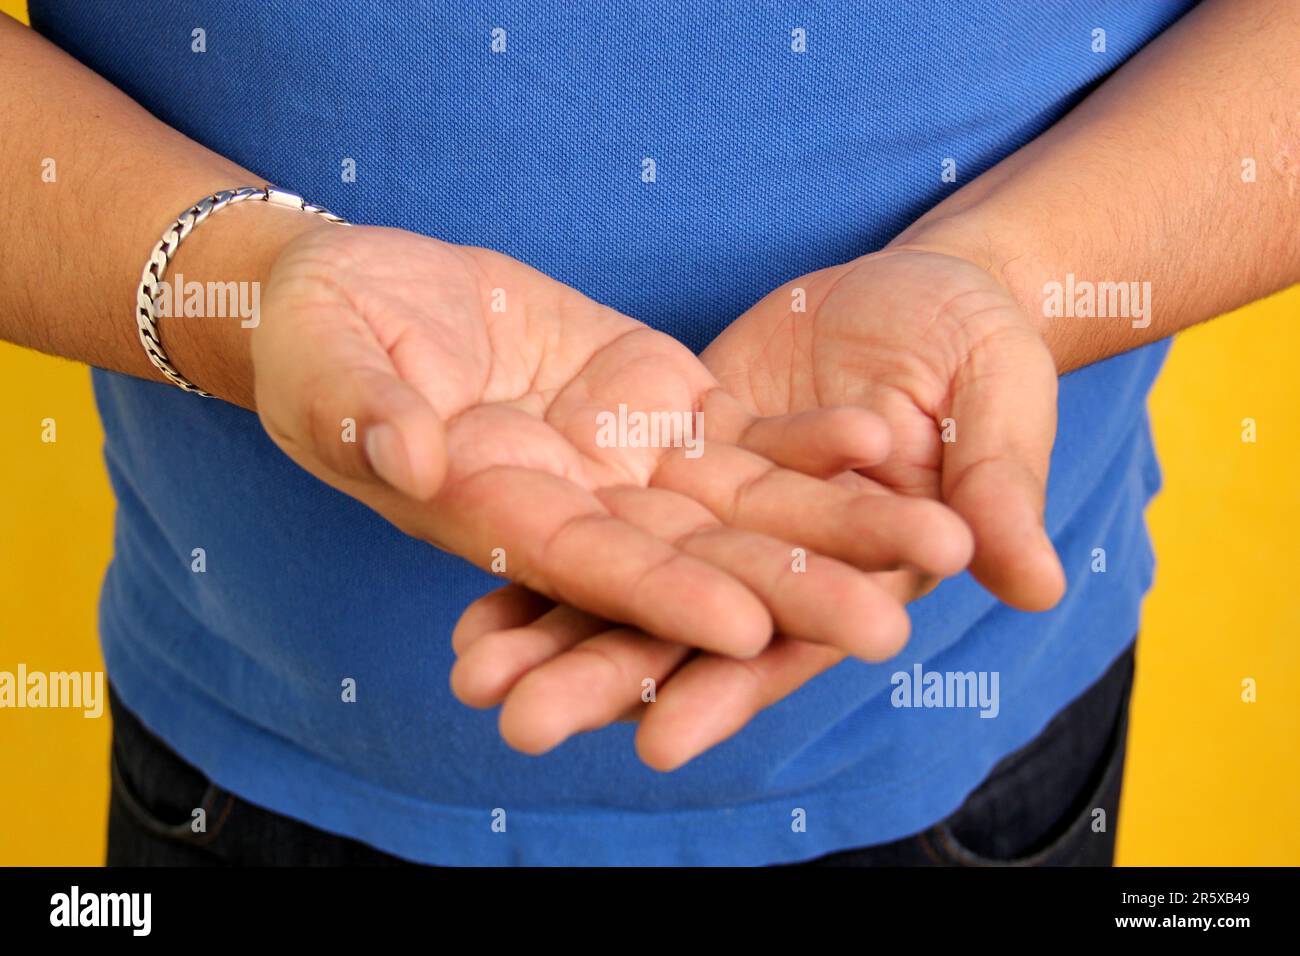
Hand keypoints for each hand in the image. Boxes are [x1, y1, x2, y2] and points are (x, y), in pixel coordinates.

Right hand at [252, 225, 972, 658]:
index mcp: (494, 513)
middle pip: (696, 560)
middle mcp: (576, 504)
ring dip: (839, 525)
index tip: (746, 633)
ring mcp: (624, 457)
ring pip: (745, 505)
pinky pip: (745, 432)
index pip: (587, 569)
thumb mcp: (327, 364)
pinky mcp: (655, 403)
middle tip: (891, 629)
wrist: (364, 292)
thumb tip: (411, 456)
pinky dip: (814, 438)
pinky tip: (891, 438)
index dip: (662, 599)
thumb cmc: (318, 335)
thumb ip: (366, 411)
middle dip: (792, 594)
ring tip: (941, 541)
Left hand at [450, 245, 1062, 768]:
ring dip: (550, 630)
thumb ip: (1000, 487)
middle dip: (604, 678)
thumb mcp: (995, 397)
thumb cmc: (980, 341)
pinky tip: (479, 589)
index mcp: (856, 570)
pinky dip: (545, 551)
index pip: (787, 644)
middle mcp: (775, 563)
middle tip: (520, 723)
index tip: (657, 739)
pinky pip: (603, 514)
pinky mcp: (674, 464)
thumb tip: (1036, 584)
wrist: (920, 289)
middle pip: (683, 634)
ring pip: (627, 584)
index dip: (727, 691)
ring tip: (470, 672)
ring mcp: (717, 518)